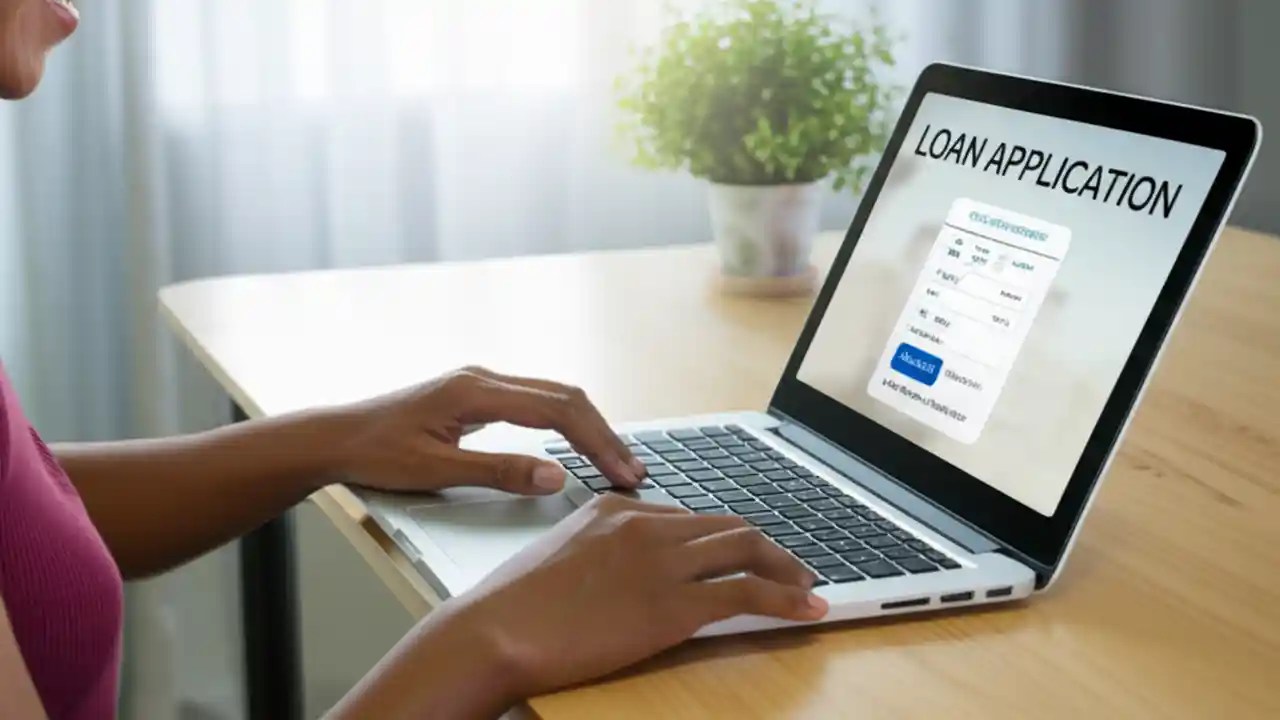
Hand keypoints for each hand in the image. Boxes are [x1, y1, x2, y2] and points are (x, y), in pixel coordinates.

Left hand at [335, 366, 644, 494]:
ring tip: (616, 462)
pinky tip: (577, 445)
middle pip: (564, 397)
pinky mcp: (477, 396)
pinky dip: (565, 424)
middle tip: (632, 471)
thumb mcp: (436, 470)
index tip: (622, 473)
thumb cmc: (375, 453)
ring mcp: (481, 384)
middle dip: (603, 434)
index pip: (557, 410)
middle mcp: (484, 378)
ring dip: (588, 428)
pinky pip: (536, 403)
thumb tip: (556, 476)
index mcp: (476, 391)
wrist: (334, 438)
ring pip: (554, 397)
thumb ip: (499, 472)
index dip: (596, 442)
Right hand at [431, 494, 828, 710]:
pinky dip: (786, 599)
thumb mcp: (559, 558)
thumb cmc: (513, 607)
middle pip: (726, 525)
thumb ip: (598, 552)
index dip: (720, 539)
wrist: (497, 630)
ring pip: (746, 550)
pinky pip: (747, 594)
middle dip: (765, 546)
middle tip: (788, 568)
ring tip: (806, 587)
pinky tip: (807, 610)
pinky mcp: (673, 605)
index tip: (737, 556)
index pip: (686, 516)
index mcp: (615, 508)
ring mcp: (661, 562)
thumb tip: (622, 574)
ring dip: (786, 568)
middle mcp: (645, 525)